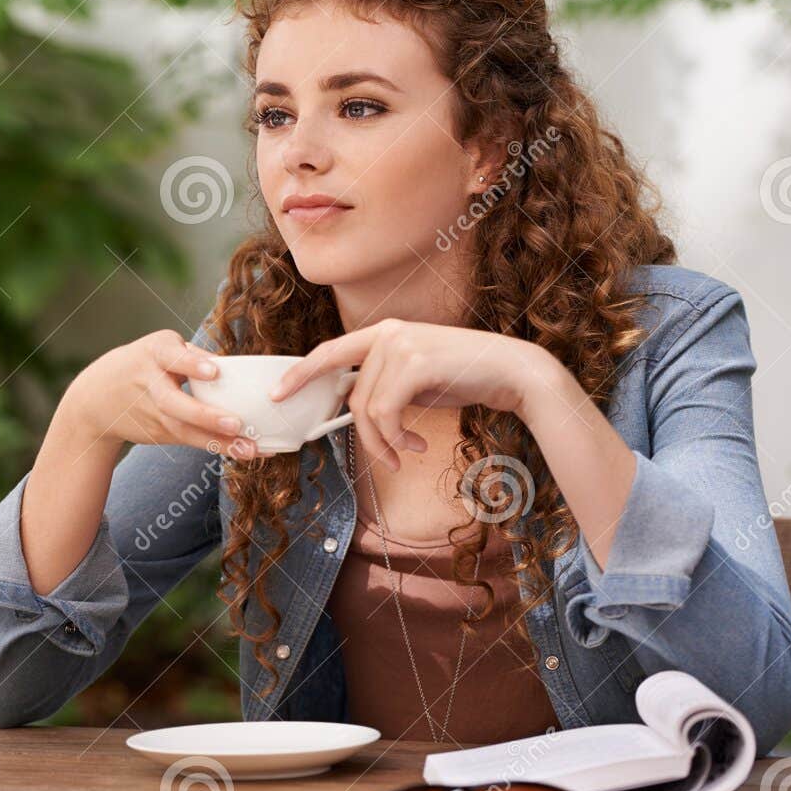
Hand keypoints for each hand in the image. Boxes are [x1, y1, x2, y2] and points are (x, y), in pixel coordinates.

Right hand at [63, 329, 260, 459]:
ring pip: (183, 430)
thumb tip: (234, 367)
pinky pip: (189, 440)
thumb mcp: (159, 350)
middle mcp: (149, 383)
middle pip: (174, 403)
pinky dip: (216, 446)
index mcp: (154, 353)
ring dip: (217, 441)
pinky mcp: (157, 433)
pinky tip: (242, 451)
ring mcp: (151, 412)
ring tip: (248, 449)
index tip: (214, 371)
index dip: (192, 364)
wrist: (95, 398)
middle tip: (236, 423)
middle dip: (205, 415)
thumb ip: (192, 356)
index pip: (172, 357)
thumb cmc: (143, 365)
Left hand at [268, 318, 553, 470]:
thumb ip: (382, 384)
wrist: (513, 372)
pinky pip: (385, 414)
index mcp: (383, 332)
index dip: (300, 374)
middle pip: (352, 396)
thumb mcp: (415, 379)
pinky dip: (395, 439)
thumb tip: (351, 405)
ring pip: (368, 410)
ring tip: (406, 453)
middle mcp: (387, 333)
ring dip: (385, 443)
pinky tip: (415, 447)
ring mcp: (400, 345)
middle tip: (385, 459)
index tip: (277, 394)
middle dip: (363, 435)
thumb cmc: (464, 378)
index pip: (329, 352)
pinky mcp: (414, 363)